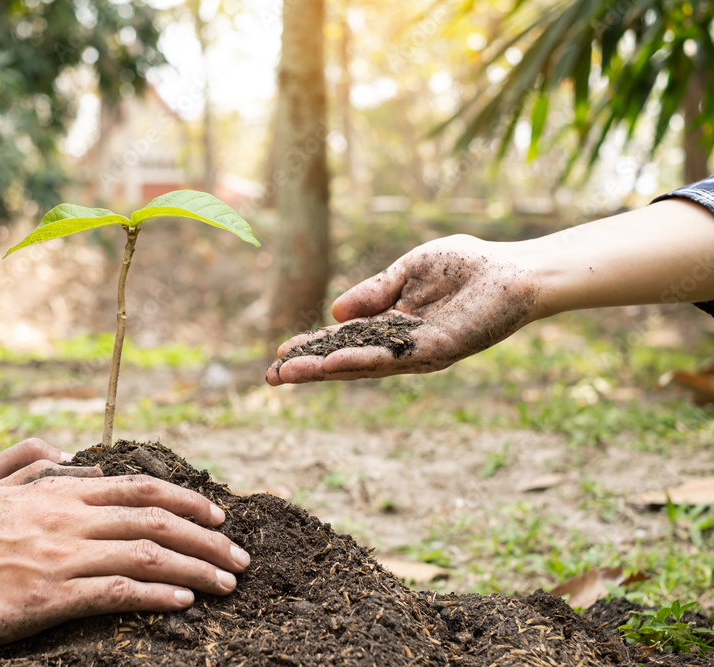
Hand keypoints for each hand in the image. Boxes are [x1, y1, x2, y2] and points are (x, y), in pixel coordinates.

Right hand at [0, 465, 250, 652]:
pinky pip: (114, 591)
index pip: (138, 489)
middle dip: (207, 539)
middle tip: (240, 558)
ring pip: (145, 555)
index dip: (186, 501)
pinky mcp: (45, 598)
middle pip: (154, 521)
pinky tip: (183, 602)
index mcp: (58, 494)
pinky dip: (155, 594)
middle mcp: (66, 519)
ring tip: (228, 583)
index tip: (217, 517)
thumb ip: (31, 467)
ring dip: (196, 568)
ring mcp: (58, 557)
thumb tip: (68, 458)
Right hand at [266, 234, 542, 383]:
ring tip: (289, 374)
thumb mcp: (407, 271)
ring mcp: (417, 352)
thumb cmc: (469, 265)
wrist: (515, 270)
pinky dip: (358, 362)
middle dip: (309, 368)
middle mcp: (400, 345)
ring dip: (324, 371)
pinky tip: (332, 363)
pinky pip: (391, 360)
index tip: (279, 355)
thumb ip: (374, 292)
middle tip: (272, 377)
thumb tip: (335, 314)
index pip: (343, 339)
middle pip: (345, 359)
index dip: (312, 347)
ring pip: (362, 365)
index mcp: (391, 323)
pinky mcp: (436, 351)